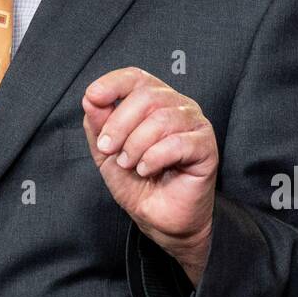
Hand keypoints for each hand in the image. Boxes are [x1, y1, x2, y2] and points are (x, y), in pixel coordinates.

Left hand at [82, 67, 217, 283]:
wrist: (159, 219)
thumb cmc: (138, 182)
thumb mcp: (107, 153)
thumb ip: (99, 125)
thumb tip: (91, 99)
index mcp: (154, 101)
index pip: (136, 77)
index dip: (113, 83)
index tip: (93, 97)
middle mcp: (177, 106)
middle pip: (147, 96)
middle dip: (120, 124)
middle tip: (108, 149)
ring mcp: (195, 125)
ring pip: (162, 118)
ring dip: (136, 144)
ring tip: (129, 164)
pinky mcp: (207, 147)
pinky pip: (178, 142)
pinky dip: (154, 157)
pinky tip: (147, 170)